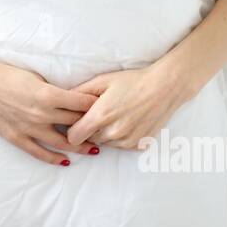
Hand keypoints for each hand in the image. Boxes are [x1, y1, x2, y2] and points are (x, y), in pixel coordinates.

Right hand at [0, 55, 100, 164]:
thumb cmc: (6, 75)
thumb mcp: (35, 77)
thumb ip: (53, 89)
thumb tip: (69, 98)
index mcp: (48, 95)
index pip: (82, 103)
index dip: (96, 106)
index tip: (107, 107)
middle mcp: (42, 114)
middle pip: (76, 123)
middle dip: (92, 126)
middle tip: (106, 129)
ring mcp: (30, 128)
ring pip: (62, 142)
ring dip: (81, 147)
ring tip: (95, 150)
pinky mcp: (17, 138)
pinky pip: (40, 153)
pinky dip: (54, 159)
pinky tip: (66, 161)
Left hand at [65, 64, 189, 149]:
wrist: (165, 88)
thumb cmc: (132, 81)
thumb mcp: (102, 81)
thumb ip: (79, 93)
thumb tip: (62, 100)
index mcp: (101, 116)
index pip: (73, 137)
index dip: (72, 129)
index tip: (77, 120)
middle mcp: (113, 132)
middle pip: (89, 140)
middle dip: (90, 129)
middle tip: (101, 113)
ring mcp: (127, 141)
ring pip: (106, 144)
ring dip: (106, 134)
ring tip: (117, 115)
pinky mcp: (139, 145)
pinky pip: (121, 146)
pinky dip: (121, 137)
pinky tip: (128, 121)